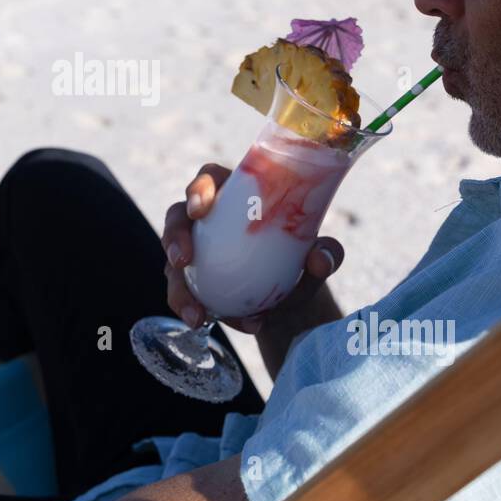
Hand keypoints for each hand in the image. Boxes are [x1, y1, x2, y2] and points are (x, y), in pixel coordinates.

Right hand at [162, 163, 343, 334]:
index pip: (208, 178)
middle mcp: (207, 220)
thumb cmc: (301, 259)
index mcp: (234, 195)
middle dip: (173, 236)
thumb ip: (327, 252)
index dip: (199, 189)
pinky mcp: (190, 280)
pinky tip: (204, 321)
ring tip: (195, 314)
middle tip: (183, 260)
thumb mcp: (319, 255)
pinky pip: (182, 292)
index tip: (201, 209)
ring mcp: (194, 250)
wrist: (291, 297)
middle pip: (177, 216)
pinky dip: (192, 308)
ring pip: (172, 260)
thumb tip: (318, 259)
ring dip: (177, 287)